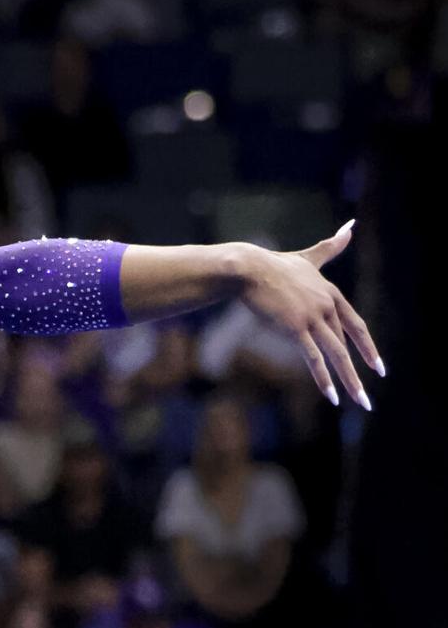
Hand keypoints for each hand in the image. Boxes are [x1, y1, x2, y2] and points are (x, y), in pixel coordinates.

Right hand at [237, 221, 383, 408]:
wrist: (249, 269)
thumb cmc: (274, 265)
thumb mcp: (308, 258)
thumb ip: (331, 246)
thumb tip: (351, 226)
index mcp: (331, 294)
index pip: (356, 326)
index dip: (368, 348)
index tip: (379, 368)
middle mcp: (327, 306)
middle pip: (347, 345)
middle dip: (359, 374)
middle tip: (367, 400)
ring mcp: (313, 317)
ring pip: (336, 353)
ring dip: (348, 380)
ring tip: (357, 401)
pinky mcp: (295, 327)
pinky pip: (314, 357)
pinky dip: (323, 377)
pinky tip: (330, 394)